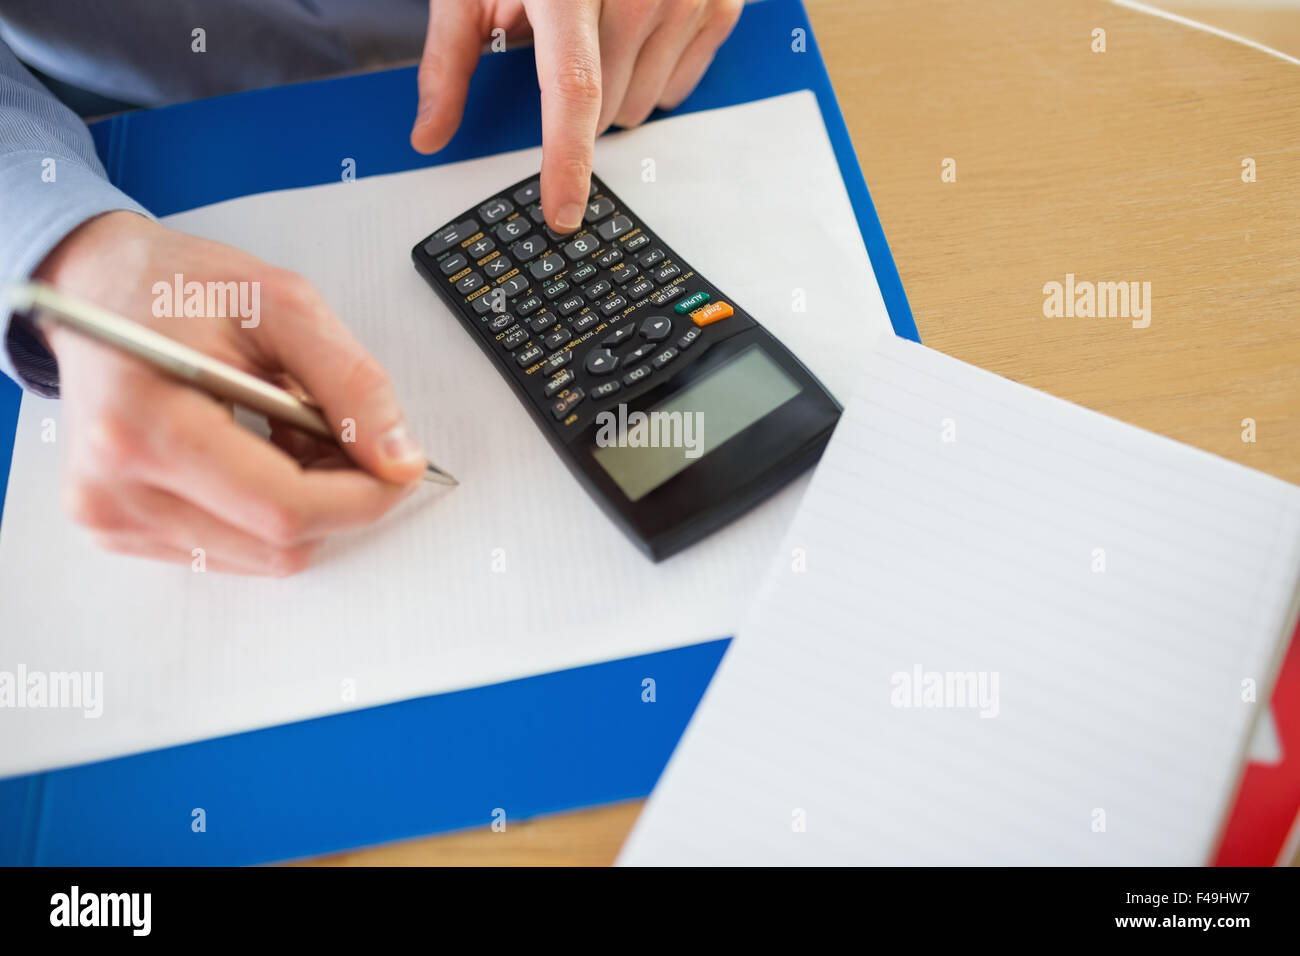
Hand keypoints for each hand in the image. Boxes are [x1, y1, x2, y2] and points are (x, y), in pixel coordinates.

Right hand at [34, 211, 425, 575]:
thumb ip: (352, 383)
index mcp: (145, 423)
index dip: (361, 497)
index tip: (398, 468)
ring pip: (262, 554)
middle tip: (348, 437)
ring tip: (290, 432)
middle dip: (338, 499)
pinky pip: (232, 551)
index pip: (283, 508)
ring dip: (304, 505)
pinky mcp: (120, 530)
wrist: (98, 288)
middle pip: (278, 542)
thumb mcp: (282, 305)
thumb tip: (399, 460)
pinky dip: (266, 511)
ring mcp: (112, 515)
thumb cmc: (177, 286)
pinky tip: (257, 454)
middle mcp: (115, 485)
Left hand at [410, 0, 742, 231]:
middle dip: (578, 97)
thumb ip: (451, 60)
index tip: (563, 212)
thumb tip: (430, 134)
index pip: (573, 90)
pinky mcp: (720, 1)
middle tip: (564, 43)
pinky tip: (637, 30)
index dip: (567, 160)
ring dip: (617, 86)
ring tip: (600, 27)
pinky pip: (680, 86)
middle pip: (607, 108)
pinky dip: (654, 71)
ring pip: (643, 105)